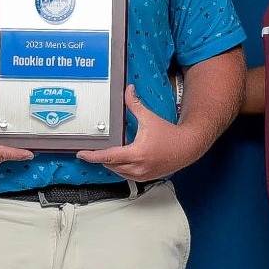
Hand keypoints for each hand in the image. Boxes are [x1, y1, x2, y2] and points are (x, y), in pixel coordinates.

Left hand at [76, 86, 209, 180]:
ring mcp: (141, 175)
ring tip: (105, 154)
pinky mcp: (145, 178)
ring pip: (117, 171)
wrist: (187, 147)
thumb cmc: (170, 135)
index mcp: (136, 153)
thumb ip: (135, 105)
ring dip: (110, 163)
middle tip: (91, 150)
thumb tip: (128, 91)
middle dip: (100, 158)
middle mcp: (137, 167)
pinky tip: (119, 160)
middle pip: (110, 165)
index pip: (108, 157)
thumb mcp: (149, 118)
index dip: (92, 156)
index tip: (81, 154)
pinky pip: (126, 175)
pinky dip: (120, 168)